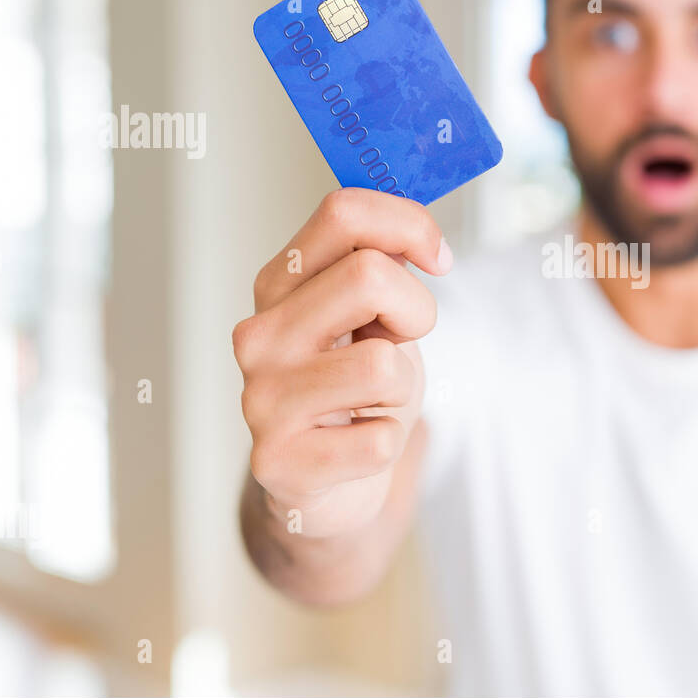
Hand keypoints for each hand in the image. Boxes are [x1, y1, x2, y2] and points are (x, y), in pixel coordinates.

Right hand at [233, 187, 451, 537]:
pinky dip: (388, 442)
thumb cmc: (358, 390)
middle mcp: (259, 335)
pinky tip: (358, 444)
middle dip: (417, 311)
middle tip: (402, 343)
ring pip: (382, 365)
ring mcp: (261, 399)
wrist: (327, 485)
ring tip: (374, 403)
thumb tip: (421, 239)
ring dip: (402, 389)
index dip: (410, 226)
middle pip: (369, 275)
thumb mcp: (372, 316)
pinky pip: (381, 439)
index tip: (438, 259)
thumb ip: (383, 267)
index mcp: (279, 284)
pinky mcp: (279, 462)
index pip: (342, 213)